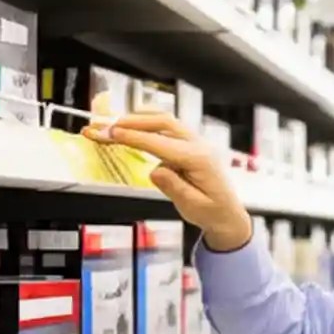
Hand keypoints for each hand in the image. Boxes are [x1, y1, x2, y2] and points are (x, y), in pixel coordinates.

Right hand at [82, 112, 251, 251]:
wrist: (229, 214)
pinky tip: (134, 126)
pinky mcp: (191, 144)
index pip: (160, 143)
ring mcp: (197, 142)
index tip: (110, 133)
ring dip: (139, 119)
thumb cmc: (212, 212)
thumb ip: (174, 187)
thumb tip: (155, 171)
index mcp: (198, 159)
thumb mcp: (192, 206)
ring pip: (166, 121)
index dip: (133, 136)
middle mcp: (199, 145)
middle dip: (131, 121)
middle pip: (162, 122)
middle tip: (105, 125)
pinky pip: (169, 127)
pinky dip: (149, 123)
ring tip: (114, 123)